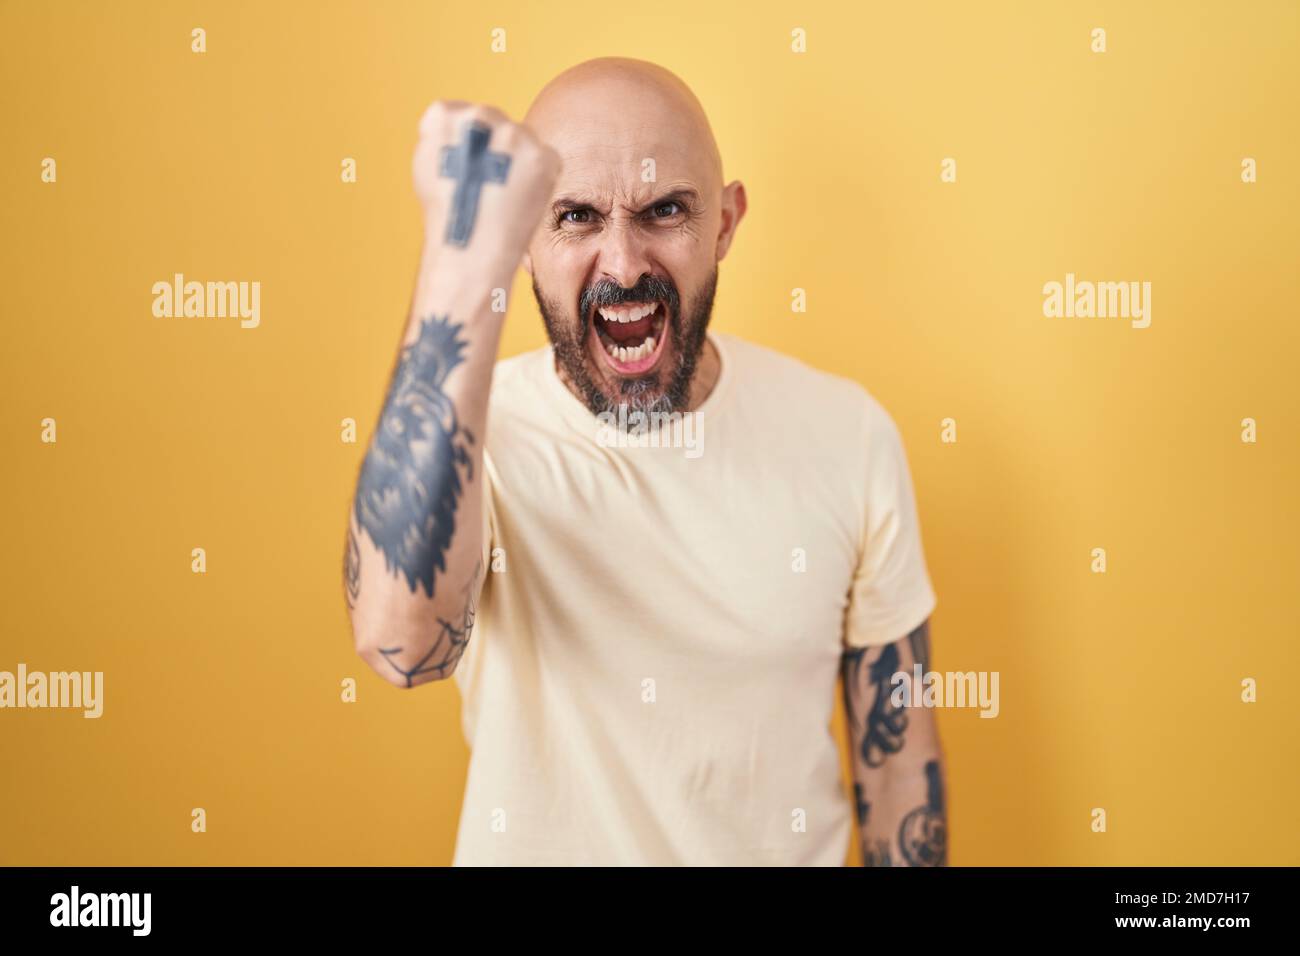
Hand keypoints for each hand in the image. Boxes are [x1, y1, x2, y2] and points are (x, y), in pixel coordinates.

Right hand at [412, 101, 560, 270]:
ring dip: (516, 160)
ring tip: (502, 193)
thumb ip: (446, 136)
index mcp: (444, 115)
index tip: (462, 169)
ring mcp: (514, 134)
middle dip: (493, 148)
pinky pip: (545, 158)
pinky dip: (539, 176)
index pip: (458, 115)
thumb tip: (464, 125)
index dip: (463, 146)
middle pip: (493, 122)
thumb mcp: (427, 163)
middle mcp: (480, 116)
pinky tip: (521, 198)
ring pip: (520, 138)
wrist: (470, 250)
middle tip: (486, 184)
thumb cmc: (446, 213)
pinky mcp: (542, 155)